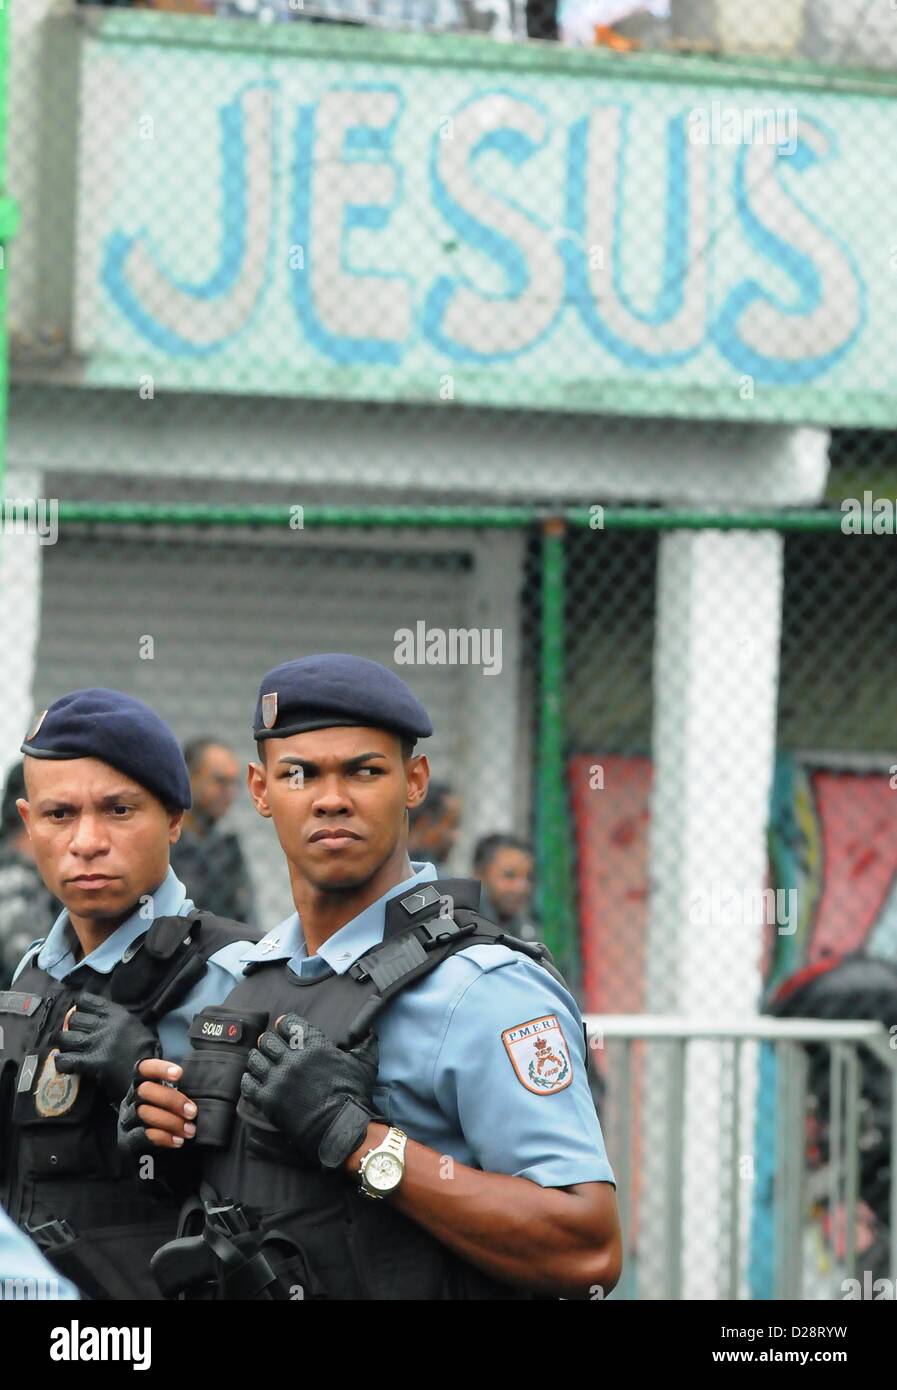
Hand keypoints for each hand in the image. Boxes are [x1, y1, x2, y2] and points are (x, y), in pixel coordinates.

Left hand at [53, 992, 159, 1100]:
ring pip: (64, 1037)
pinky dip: (61, 1062)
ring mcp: (97, 1043)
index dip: (79, 1009)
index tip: (80, 1017)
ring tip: (65, 1049)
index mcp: (117, 1013)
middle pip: (73, 1018)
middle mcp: (105, 1025)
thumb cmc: (144, 1051)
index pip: (86, 1001)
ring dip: (62, 1043)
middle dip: (70, 1027)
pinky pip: (65, 1059)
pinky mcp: (91, 1062)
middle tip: (73, 1036)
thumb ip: (115, 1020)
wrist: (150, 1075)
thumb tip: (95, 1018)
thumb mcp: (133, 1026)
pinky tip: (65, 1064)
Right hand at [118, 1058, 198, 1152]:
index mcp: (141, 1086)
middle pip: (145, 1090)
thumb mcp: (172, 1102)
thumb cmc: (169, 1121)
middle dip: (172, 1100)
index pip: (143, 1069)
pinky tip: (178, 1141)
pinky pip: (142, 1136)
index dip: (159, 1068)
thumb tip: (201, 1082)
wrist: (155, 1159)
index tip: (180, 1074)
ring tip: (190, 1130)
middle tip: (192, 1112)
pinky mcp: (127, 1142)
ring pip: (144, 1113)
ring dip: (171, 1122)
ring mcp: (127, 1121)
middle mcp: (130, 1101)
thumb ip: (180, 1091)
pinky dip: (163, 1137)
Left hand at [240, 1014, 379, 1169]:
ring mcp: (279, 1080)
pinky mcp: (268, 1100)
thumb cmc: (353, 1097)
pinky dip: (250, 1080)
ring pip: (255, 1059)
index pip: (290, 1023)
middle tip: (271, 1048)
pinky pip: (248, 1084)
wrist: (342, 1130)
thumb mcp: (364, 1066)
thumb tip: (371, 1032)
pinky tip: (254, 1081)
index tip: (283, 1027)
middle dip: (269, 1042)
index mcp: (315, 1046)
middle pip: (268, 1039)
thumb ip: (365, 1045)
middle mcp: (293, 1059)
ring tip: (261, 1063)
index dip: (285, 1024)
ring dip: (258, 1059)